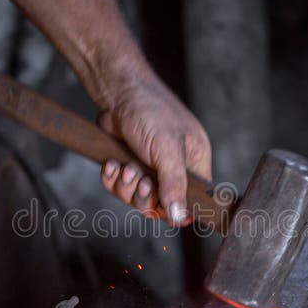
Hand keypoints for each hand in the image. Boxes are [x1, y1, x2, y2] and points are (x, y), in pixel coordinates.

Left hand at [98, 77, 211, 225]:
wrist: (116, 91)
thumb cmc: (149, 110)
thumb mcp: (167, 148)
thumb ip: (174, 184)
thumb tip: (179, 216)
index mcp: (195, 161)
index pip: (194, 199)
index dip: (178, 210)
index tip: (162, 209)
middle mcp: (174, 166)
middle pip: (162, 205)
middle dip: (145, 196)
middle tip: (141, 180)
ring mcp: (149, 167)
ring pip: (138, 198)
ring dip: (126, 187)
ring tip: (124, 167)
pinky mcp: (128, 164)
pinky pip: (120, 187)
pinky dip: (112, 179)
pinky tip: (112, 164)